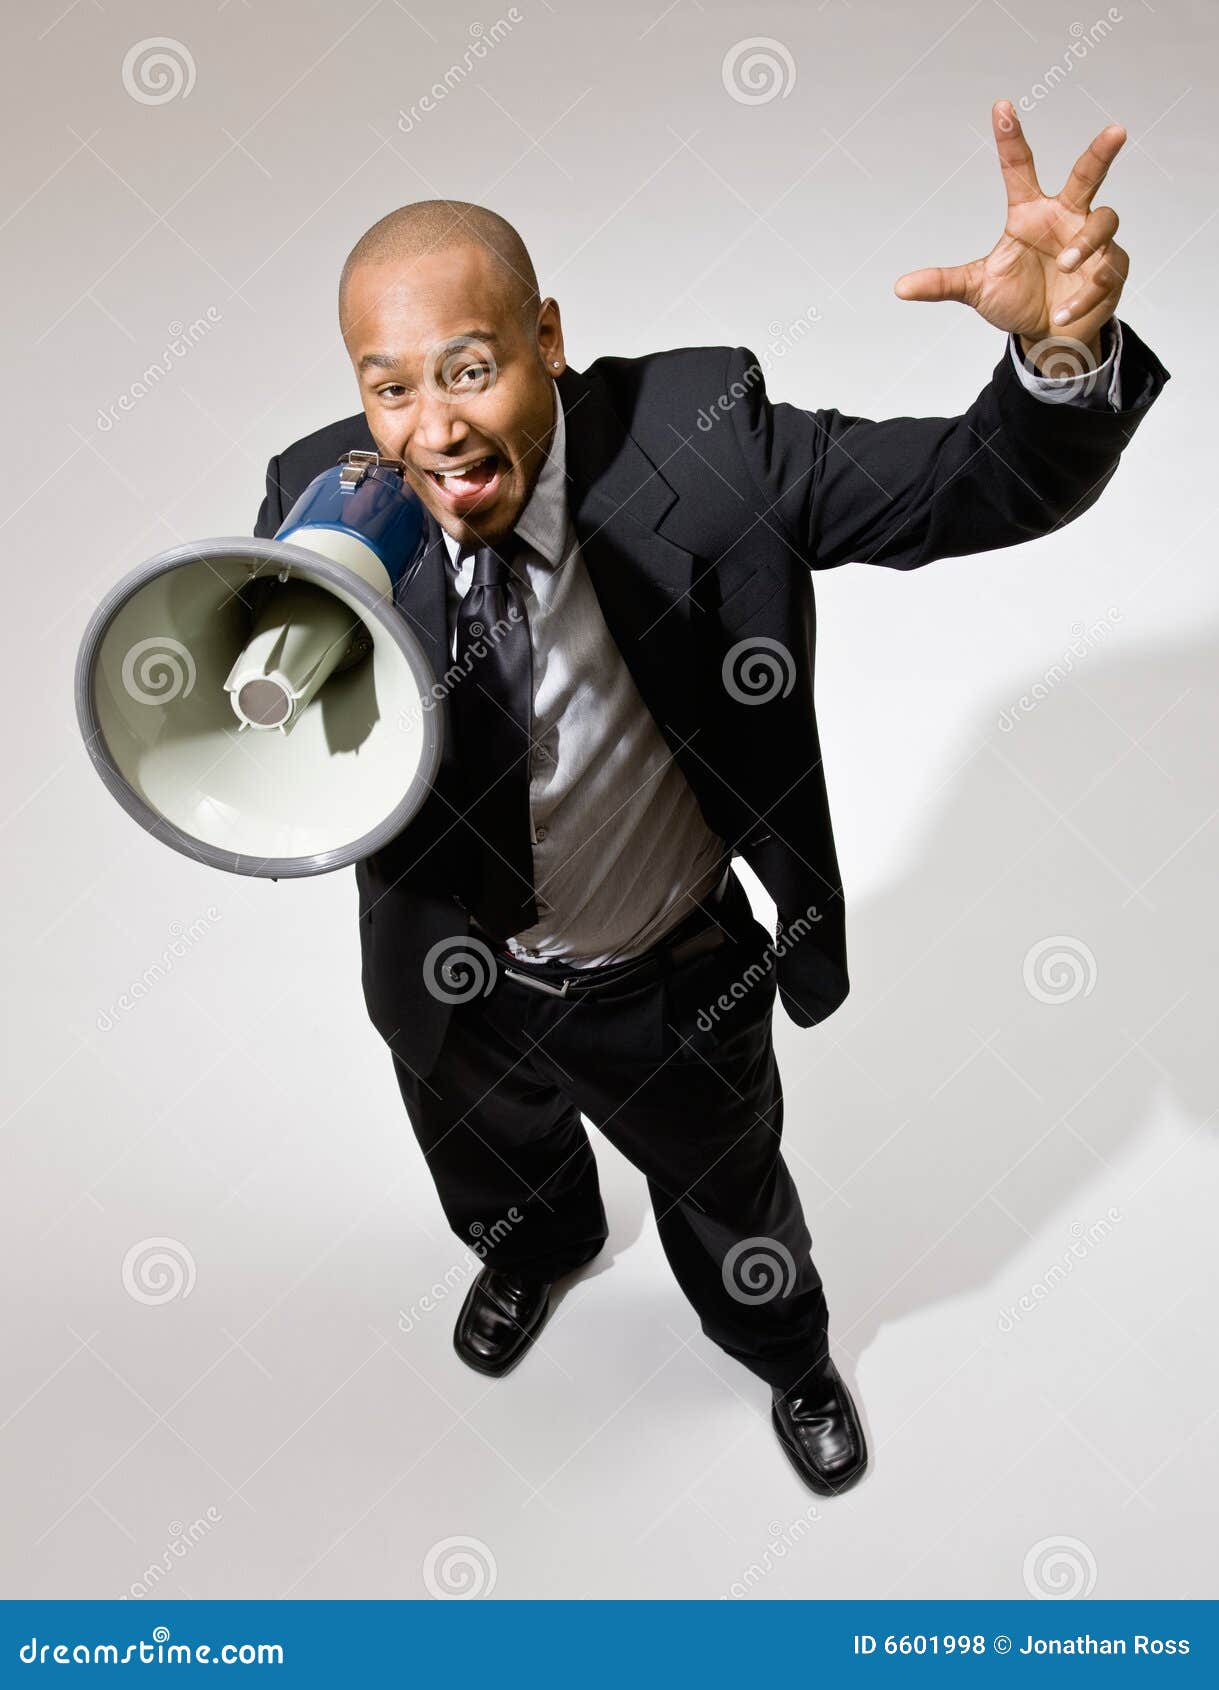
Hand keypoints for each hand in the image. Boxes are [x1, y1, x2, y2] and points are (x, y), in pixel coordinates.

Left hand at [894, 101, 1129, 370]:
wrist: (1048, 336)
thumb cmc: (1016, 300)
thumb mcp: (977, 290)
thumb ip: (943, 284)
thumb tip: (899, 288)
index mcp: (1031, 213)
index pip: (1019, 168)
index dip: (1011, 137)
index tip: (1000, 105)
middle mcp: (1065, 218)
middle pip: (1088, 174)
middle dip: (1102, 151)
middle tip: (1117, 130)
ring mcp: (1093, 242)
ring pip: (1104, 221)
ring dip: (1086, 243)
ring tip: (1066, 266)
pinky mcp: (1110, 270)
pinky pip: (1107, 270)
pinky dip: (1086, 292)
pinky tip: (1063, 312)